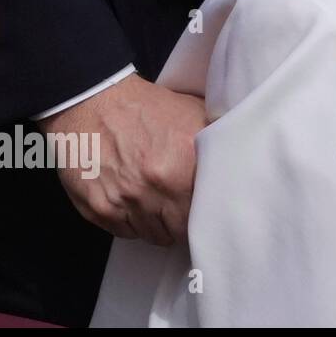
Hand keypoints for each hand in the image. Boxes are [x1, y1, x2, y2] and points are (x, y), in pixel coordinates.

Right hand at [40, 74, 206, 245]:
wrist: (94, 101)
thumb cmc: (148, 107)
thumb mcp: (195, 114)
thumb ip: (218, 140)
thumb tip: (241, 158)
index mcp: (184, 166)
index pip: (206, 212)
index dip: (209, 214)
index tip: (208, 211)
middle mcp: (155, 187)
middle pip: (179, 231)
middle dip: (184, 224)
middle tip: (184, 214)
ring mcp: (124, 200)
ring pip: (152, 235)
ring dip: (159, 226)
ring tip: (160, 209)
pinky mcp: (98, 207)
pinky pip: (124, 232)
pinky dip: (133, 225)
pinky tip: (137, 207)